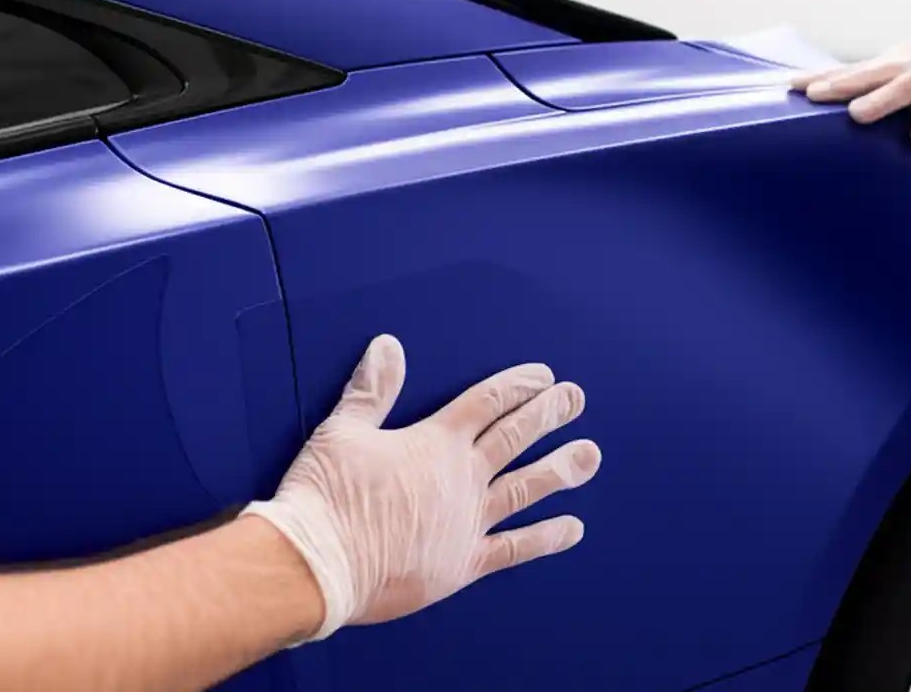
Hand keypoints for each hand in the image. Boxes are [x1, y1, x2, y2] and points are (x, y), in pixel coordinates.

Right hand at [243, 335, 600, 638]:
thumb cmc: (326, 495)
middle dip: (548, 414)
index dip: (517, 385)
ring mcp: (468, 520)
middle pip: (515, 437)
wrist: (320, 563)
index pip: (486, 403)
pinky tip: (574, 528)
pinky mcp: (463, 562)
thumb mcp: (343, 430)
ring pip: (525, 487)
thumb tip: (388, 345)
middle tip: (576, 398)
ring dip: (560, 469)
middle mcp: (461, 477)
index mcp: (435, 441)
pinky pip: (515, 548)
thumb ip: (372, 389)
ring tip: (590, 454)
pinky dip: (545, 538)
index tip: (543, 375)